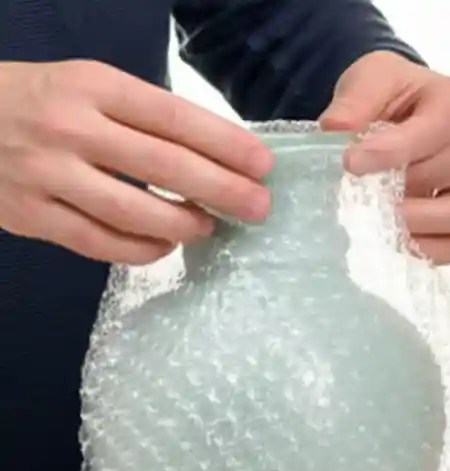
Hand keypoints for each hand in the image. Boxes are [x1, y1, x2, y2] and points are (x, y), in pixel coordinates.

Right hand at [0, 60, 272, 264]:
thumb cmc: (41, 102)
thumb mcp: (89, 86)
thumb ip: (143, 117)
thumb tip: (220, 155)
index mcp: (93, 87)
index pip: (174, 118)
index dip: (226, 144)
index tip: (263, 165)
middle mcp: (70, 128)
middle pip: (164, 165)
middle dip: (222, 189)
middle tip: (258, 206)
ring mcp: (47, 174)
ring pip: (133, 211)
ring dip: (183, 223)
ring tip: (210, 226)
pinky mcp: (30, 215)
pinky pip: (99, 242)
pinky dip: (141, 248)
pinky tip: (165, 244)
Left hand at [320, 51, 449, 264]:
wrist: (400, 109)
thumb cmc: (390, 94)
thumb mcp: (369, 79)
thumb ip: (355, 101)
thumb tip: (336, 129)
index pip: (433, 132)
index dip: (392, 152)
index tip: (351, 162)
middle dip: (401, 187)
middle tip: (361, 193)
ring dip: (421, 222)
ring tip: (382, 218)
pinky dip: (431, 248)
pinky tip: (396, 238)